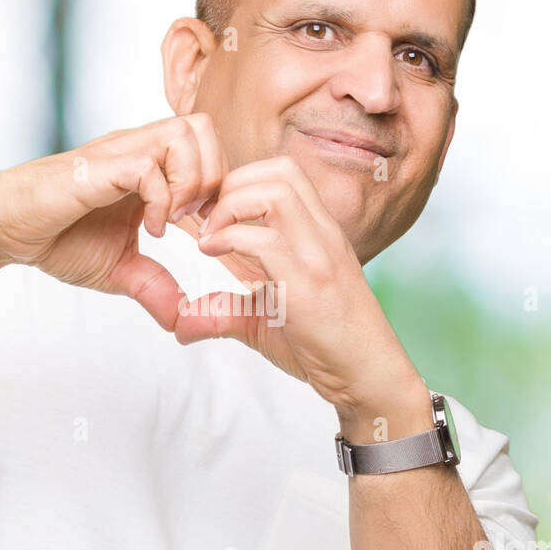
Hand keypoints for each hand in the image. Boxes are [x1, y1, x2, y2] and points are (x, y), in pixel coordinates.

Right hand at [0, 113, 226, 330]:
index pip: (209, 150)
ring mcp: (120, 154)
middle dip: (215, 177)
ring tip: (176, 221)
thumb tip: (182, 319)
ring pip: (184, 133)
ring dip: (192, 181)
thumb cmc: (56, 238)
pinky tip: (151, 229)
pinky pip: (149, 166)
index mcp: (150, 168)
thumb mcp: (120, 269)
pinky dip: (162, 199)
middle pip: (204, 128)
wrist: (5, 229)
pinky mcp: (99, 168)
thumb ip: (155, 287)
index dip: (220, 190)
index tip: (206, 233)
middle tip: (197, 221)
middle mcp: (139, 151)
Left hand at [172, 154, 422, 413]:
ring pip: (275, 192)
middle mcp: (323, 235)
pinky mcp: (310, 284)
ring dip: (231, 206)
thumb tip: (181, 322)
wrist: (369, 378)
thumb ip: (225, 311)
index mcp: (319, 234)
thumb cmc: (327, 347)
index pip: (284, 173)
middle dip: (231, 185)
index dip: (240, 181)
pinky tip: (211, 253)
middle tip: (203, 220)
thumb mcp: (266, 320)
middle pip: (280, 171)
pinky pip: (265, 240)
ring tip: (209, 237)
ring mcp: (319, 256)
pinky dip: (228, 239)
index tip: (210, 213)